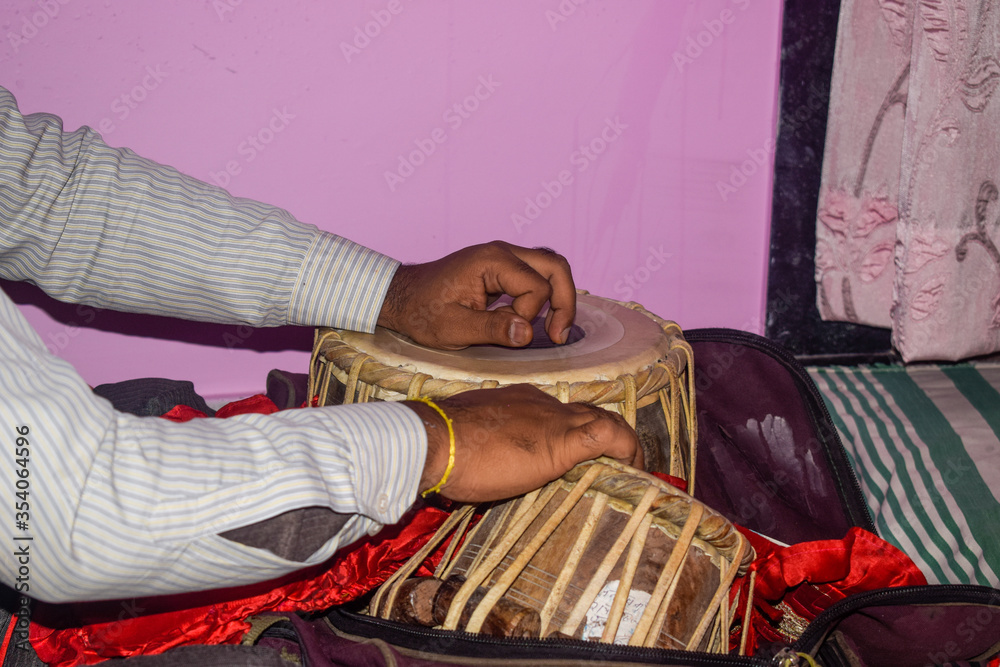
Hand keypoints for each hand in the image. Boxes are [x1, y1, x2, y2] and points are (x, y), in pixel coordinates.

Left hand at [377, 241, 575, 349]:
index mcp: (491, 261)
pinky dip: (545, 296)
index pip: (535, 286)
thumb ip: (491, 330)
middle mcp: (502, 252)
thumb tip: (527, 333)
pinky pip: (537, 275)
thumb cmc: (422, 311)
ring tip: (554, 330)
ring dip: (559, 297)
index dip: (529, 314)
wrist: (402, 297)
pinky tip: (538, 320)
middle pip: (555, 266)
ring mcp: (504, 257)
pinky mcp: (502, 268)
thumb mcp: (453, 328)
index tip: (508, 331)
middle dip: (564, 302)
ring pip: (551, 267)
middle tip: (559, 335)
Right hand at [407, 385, 641, 502]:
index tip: (584, 459)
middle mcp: (542, 403)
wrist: (433, 440)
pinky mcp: (563, 439)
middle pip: (589, 412)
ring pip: (604, 421)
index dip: (580, 433)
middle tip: (622, 466)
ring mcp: (554, 418)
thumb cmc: (440, 448)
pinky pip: (609, 435)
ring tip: (634, 472)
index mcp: (520, 402)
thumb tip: (487, 469)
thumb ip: (491, 450)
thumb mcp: (471, 444)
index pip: (562, 413)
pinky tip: (637, 471)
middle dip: (610, 438)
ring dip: (624, 447)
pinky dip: (629, 450)